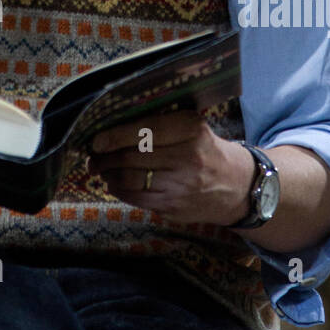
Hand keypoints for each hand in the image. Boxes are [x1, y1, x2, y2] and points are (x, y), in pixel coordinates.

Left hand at [87, 111, 255, 227]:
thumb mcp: (192, 126)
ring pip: (131, 180)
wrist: (236, 185)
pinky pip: (137, 199)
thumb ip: (160, 122)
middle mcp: (188, 158)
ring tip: (100, 169)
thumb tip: (113, 124)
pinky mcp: (175, 207)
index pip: (144, 131)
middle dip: (106, 157)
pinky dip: (119, 190)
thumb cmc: (205, 148)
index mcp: (191, 130)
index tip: (96, 140)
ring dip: (109, 175)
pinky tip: (114, 183)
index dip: (115, 136)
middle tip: (93, 156)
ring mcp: (181, 186)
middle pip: (133, 157)